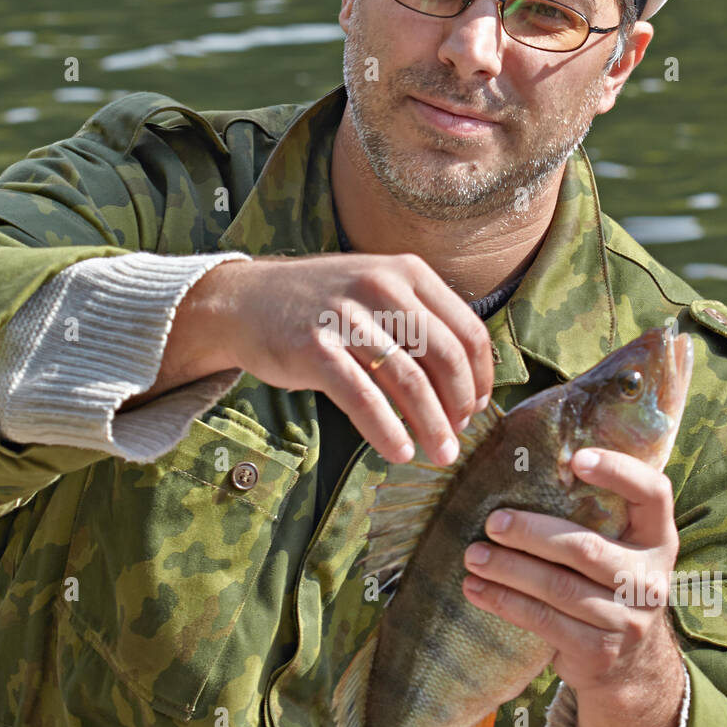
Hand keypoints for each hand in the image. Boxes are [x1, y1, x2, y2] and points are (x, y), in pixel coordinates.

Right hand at [211, 253, 493, 466]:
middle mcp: (382, 288)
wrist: (245, 300)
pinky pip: (363, 397)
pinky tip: (399, 452)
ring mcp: (347, 317)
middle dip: (460, 404)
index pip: (466, 330)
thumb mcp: (377, 291)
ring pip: (409, 381)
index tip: (478, 406)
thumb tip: (468, 379)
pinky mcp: (315, 348)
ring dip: (432, 425)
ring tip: (440, 453)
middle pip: (445, 357)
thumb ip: (420, 320)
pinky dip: (386, 430)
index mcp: (408, 273)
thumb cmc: (322, 304)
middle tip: (461, 434)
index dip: (481, 375)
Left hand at [460, 446, 682, 698]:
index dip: (619, 472)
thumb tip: (525, 464)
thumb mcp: (619, 547)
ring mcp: (627, 619)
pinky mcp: (599, 651)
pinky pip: (544, 621)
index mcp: (658, 539)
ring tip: (473, 556)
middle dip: (531, 533)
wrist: (630, 664)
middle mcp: (649, 579)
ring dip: (508, 569)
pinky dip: (505, 602)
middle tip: (493, 522)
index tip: (575, 459)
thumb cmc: (607, 583)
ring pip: (558, 588)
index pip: (653, 494)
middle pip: (585, 548)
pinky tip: (476, 589)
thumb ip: (595, 514)